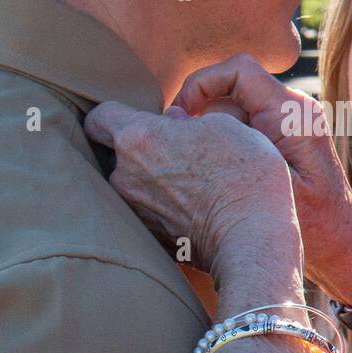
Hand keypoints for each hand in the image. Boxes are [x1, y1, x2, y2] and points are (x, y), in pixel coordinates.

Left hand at [84, 100, 296, 277]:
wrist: (252, 235)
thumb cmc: (243, 173)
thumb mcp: (223, 125)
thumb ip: (185, 118)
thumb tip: (172, 119)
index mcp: (138, 137)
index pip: (99, 117)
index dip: (114, 115)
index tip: (135, 120)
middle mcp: (124, 175)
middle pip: (114, 155)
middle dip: (135, 151)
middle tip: (169, 152)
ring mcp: (132, 210)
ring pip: (129, 187)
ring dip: (148, 181)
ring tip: (186, 184)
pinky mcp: (147, 237)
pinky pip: (146, 214)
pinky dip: (160, 209)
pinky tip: (190, 209)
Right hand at [171, 55, 351, 295]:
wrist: (343, 247)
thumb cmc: (312, 227)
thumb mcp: (267, 188)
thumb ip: (226, 149)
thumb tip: (176, 117)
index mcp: (292, 114)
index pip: (239, 70)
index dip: (202, 83)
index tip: (179, 116)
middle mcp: (293, 110)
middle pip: (230, 94)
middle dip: (204, 122)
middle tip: (187, 158)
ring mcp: (289, 124)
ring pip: (233, 114)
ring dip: (215, 140)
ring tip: (207, 177)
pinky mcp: (283, 139)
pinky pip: (244, 130)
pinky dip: (227, 148)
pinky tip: (220, 180)